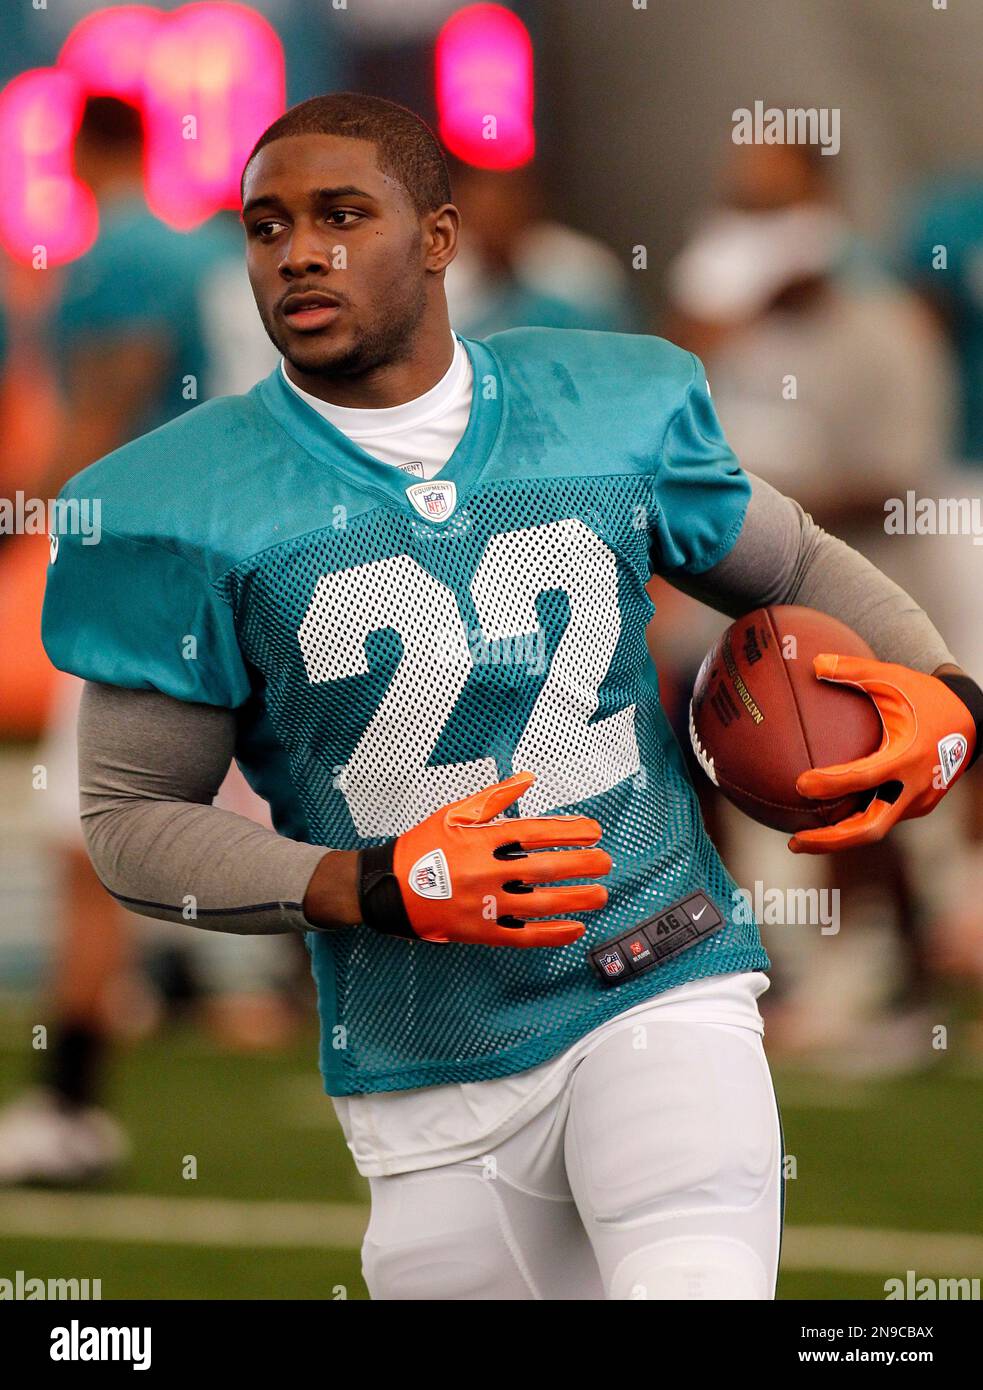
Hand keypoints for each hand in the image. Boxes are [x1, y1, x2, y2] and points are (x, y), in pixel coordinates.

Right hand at [358, 771, 611, 946]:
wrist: (386, 889)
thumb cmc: (420, 849)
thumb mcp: (452, 814)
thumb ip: (493, 798)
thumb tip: (527, 779)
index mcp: (481, 841)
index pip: (536, 833)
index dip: (569, 832)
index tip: (594, 832)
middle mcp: (486, 873)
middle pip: (544, 868)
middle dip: (581, 865)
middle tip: (605, 862)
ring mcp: (484, 905)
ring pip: (540, 903)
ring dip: (575, 899)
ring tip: (600, 895)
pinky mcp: (481, 932)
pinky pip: (523, 936)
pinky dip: (551, 934)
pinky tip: (574, 929)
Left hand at [788, 654, 975, 853]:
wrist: (971, 719)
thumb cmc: (927, 696)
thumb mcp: (893, 678)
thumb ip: (854, 670)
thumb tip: (814, 663)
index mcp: (909, 755)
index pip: (865, 777)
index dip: (832, 784)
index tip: (800, 784)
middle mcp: (915, 785)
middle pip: (871, 827)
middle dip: (832, 840)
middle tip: (795, 842)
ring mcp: (920, 800)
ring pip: (877, 828)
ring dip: (840, 838)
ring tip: (802, 839)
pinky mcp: (919, 805)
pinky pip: (884, 817)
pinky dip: (856, 822)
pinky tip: (828, 819)